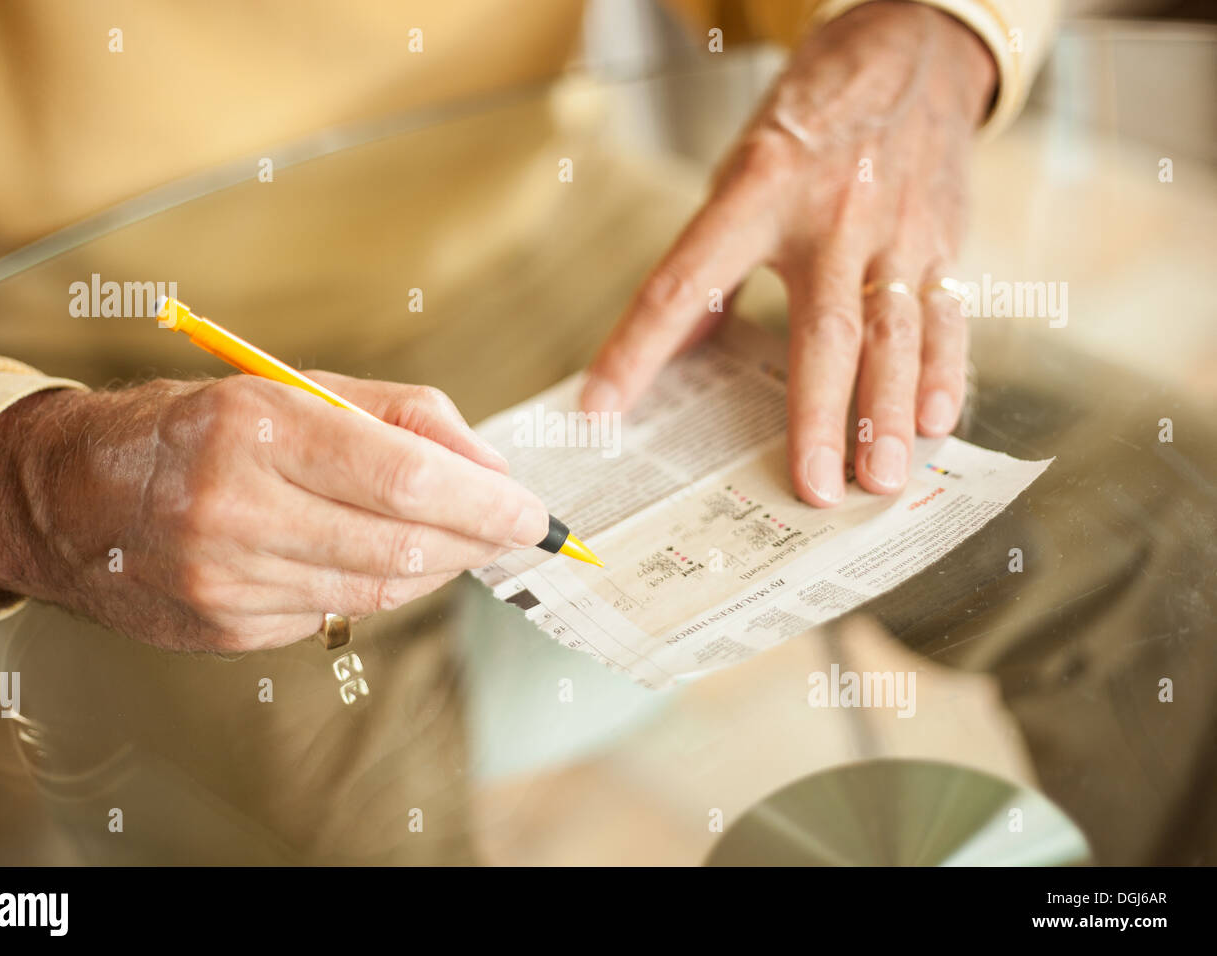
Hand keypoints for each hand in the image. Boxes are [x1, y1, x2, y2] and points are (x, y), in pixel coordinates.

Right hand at [0, 373, 547, 650]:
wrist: (65, 494)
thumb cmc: (194, 427)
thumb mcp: (294, 388)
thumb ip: (402, 417)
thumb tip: (491, 469)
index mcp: (256, 429)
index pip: (407, 479)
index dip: (486, 503)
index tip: (533, 513)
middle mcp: (237, 509)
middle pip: (404, 545)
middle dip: (477, 541)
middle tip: (512, 529)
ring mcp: (228, 580)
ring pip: (380, 588)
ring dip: (439, 566)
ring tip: (460, 539)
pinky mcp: (226, 628)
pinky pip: (337, 612)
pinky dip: (378, 585)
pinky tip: (380, 556)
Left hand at [581, 1, 996, 504]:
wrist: (909, 50)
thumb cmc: (809, 125)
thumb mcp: (739, 174)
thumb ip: (711, 261)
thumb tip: (673, 349)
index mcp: (757, 195)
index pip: (684, 284)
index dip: (637, 350)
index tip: (602, 409)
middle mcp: (832, 217)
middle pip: (822, 333)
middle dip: (818, 418)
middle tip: (815, 488)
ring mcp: (896, 232)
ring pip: (895, 336)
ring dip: (888, 415)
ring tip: (880, 479)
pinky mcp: (944, 242)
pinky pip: (948, 316)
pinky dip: (943, 374)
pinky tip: (935, 424)